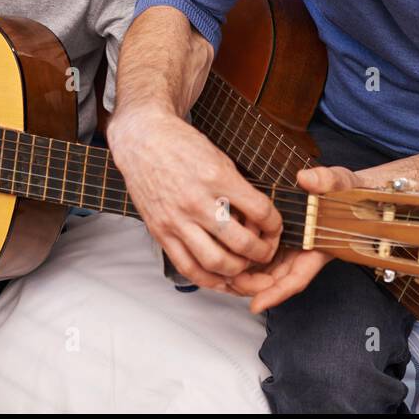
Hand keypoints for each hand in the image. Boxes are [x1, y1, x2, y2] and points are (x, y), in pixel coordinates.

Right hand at [106, 105, 282, 291]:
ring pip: (215, 261)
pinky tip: (220, 278)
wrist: (142, 140)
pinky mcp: (160, 232)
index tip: (276, 227)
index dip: (275, 224)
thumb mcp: (218, 158)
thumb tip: (258, 218)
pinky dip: (208, 278)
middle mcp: (196, 201)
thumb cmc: (181, 145)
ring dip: (238, 270)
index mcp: (216, 177)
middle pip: (241, 242)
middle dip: (262, 252)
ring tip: (245, 264)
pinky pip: (187, 266)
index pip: (260, 211)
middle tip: (266, 251)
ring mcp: (176, 220)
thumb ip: (238, 188)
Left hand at [226, 163, 359, 311]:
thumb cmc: (349, 191)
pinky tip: (230, 252)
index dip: (276, 293)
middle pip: (276, 280)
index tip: (256, 304)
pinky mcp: (282, 238)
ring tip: (225, 273)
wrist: (350, 190)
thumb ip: (327, 181)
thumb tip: (307, 179)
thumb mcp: (340, 183)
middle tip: (230, 282)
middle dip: (253, 286)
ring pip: (267, 270)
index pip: (297, 278)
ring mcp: (292, 248)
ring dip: (248, 275)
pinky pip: (263, 254)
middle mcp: (303, 253)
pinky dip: (248, 258)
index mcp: (319, 249)